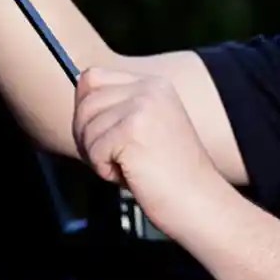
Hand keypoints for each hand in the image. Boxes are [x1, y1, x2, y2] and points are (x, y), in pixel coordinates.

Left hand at [73, 67, 229, 238]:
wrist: (199, 202)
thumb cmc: (170, 175)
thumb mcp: (147, 127)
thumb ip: (118, 109)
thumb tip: (79, 103)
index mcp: (153, 84)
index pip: (93, 77)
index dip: (85, 107)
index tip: (100, 134)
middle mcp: (149, 88)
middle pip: (86, 100)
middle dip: (87, 134)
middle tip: (112, 158)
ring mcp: (142, 107)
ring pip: (87, 126)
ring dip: (98, 155)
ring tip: (128, 167)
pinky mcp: (133, 131)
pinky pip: (94, 149)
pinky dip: (105, 170)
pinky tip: (131, 175)